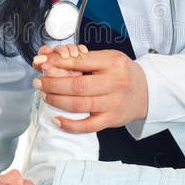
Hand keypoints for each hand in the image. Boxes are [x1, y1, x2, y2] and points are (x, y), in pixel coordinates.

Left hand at [32, 46, 147, 132]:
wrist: (145, 91)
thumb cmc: (121, 72)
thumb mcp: (108, 58)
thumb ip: (83, 60)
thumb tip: (52, 59)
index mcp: (113, 63)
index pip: (80, 62)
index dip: (58, 63)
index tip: (43, 64)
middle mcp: (115, 83)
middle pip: (78, 85)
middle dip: (53, 84)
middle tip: (39, 82)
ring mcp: (114, 104)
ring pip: (80, 105)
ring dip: (57, 100)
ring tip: (44, 95)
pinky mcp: (111, 120)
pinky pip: (87, 126)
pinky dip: (70, 125)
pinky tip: (56, 119)